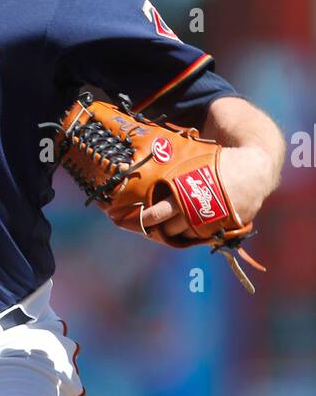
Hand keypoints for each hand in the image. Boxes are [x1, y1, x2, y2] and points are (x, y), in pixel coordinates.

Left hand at [139, 144, 275, 237]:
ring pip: (187, 236)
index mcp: (189, 190)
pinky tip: (190, 226)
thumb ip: (174, 169)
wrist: (256, 168)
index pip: (160, 212)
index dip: (147, 218)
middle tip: (154, 223)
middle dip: (161, 227)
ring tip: (172, 224)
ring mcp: (215, 221)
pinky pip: (204, 238)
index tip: (139, 219)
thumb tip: (147, 157)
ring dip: (178, 233)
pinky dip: (195, 234)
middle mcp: (201, 209)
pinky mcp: (227, 229)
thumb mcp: (195, 159)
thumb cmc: (220, 161)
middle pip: (171, 229)